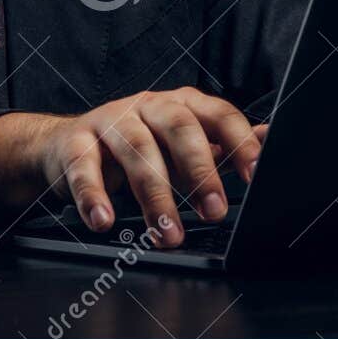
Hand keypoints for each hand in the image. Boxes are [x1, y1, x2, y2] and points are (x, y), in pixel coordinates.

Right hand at [34, 87, 264, 246]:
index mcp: (182, 104)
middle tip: (214, 211)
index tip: (255, 174)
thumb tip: (271, 138)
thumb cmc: (138, 146)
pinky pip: (85, 167)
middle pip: (180, 129)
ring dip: (155, 196)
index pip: (218, 115)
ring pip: (137, 151)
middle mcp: (149, 106)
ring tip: (167, 234)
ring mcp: (111, 120)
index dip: (239, 142)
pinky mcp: (76, 143)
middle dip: (200, 171)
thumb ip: (223, 144)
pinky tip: (104, 221)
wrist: (66, 144)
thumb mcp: (183, 146)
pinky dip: (94, 196)